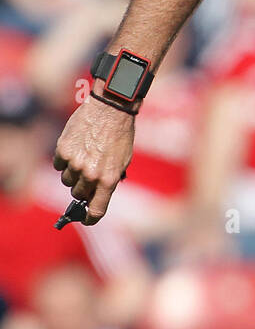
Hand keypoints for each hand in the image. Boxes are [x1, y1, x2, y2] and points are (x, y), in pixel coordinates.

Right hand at [53, 96, 134, 223]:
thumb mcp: (123, 161)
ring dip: (73, 172)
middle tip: (88, 174)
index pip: (95, 210)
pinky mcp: (63, 151)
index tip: (86, 219)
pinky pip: (58, 164)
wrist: (110, 108)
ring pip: (66, 180)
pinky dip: (64, 159)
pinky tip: (76, 147)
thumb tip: (96, 195)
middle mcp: (90, 175)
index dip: (89, 218)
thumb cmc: (120, 134)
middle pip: (78, 194)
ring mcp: (75, 163)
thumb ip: (109, 180)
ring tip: (84, 155)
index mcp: (109, 179)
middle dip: (82, 187)